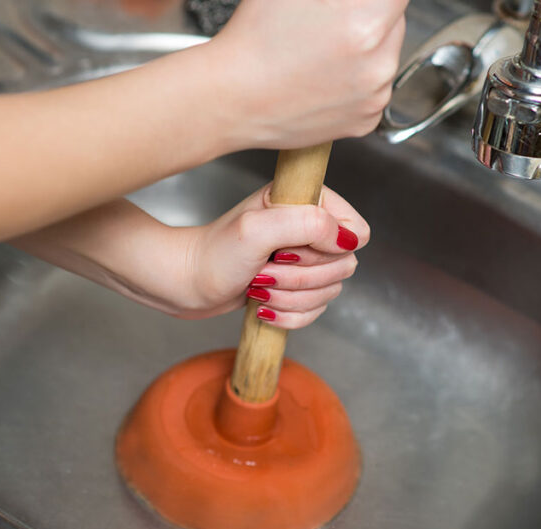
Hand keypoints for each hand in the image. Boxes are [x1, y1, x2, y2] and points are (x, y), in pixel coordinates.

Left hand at [177, 184, 368, 328]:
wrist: (184, 284)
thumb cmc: (212, 254)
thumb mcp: (257, 230)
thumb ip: (307, 223)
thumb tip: (347, 239)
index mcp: (306, 201)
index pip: (356, 230)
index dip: (330, 249)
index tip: (289, 251)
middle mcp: (308, 227)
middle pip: (344, 266)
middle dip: (302, 278)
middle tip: (264, 270)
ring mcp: (303, 259)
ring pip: (331, 291)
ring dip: (292, 297)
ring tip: (258, 286)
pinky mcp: (295, 286)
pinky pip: (316, 310)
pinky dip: (290, 315)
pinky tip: (264, 306)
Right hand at [209, 0, 408, 148]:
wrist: (232, 98)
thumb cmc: (254, 42)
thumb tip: (356, 0)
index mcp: (367, 22)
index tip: (356, 4)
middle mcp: (379, 63)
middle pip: (395, 21)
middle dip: (369, 15)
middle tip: (326, 21)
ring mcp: (374, 96)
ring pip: (385, 56)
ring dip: (364, 49)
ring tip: (320, 52)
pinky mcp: (366, 121)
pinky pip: (373, 89)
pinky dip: (356, 82)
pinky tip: (322, 77)